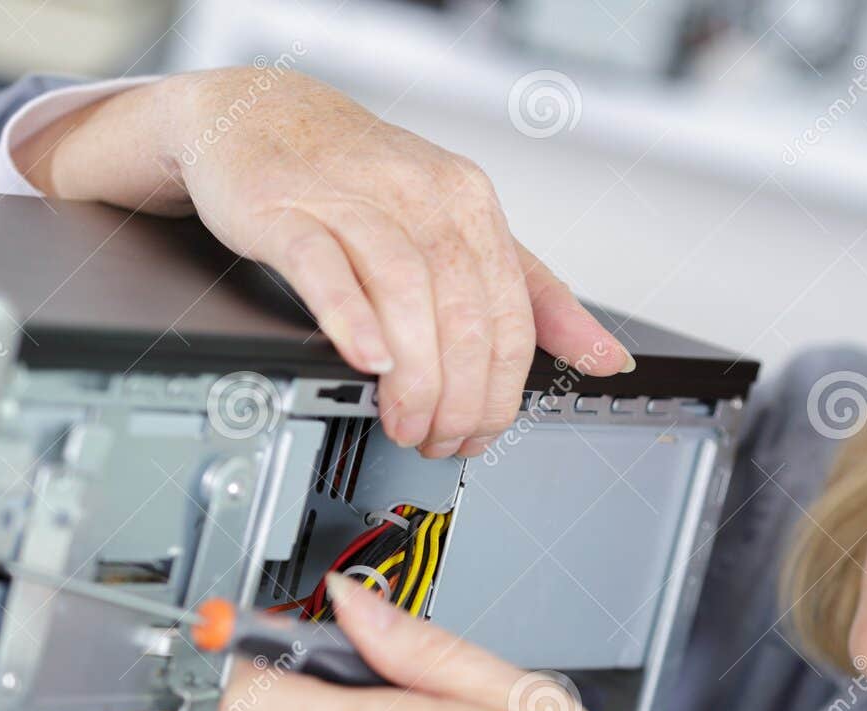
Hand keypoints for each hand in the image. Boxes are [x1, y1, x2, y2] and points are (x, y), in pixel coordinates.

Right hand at [14, 68, 633, 456]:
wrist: (257, 116)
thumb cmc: (361, 180)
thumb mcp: (463, 228)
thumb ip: (536, 297)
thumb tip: (609, 357)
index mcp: (469, 204)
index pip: (509, 314)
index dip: (502, 389)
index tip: (484, 432)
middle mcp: (419, 195)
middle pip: (463, 311)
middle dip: (459, 394)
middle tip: (442, 438)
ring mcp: (352, 198)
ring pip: (404, 292)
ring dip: (414, 374)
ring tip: (406, 421)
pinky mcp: (286, 207)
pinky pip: (325, 264)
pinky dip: (350, 317)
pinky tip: (366, 360)